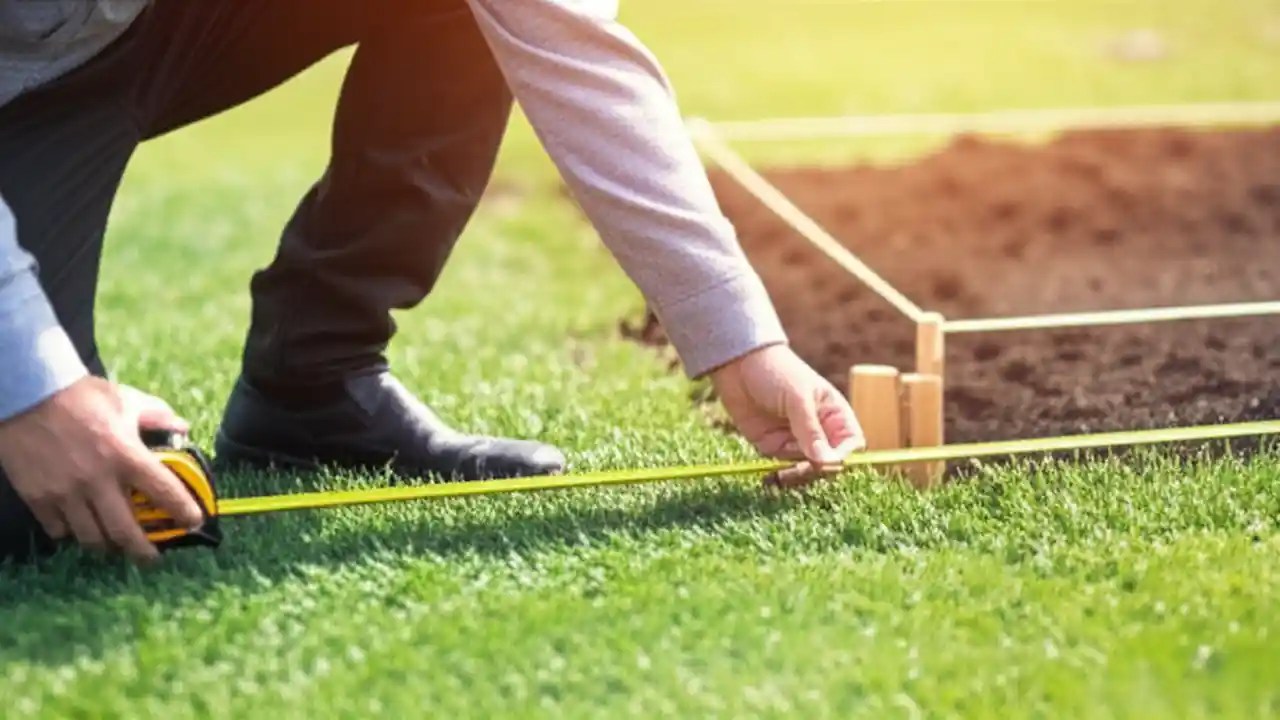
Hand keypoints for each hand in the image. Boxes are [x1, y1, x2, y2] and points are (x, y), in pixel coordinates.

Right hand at [0, 377, 202, 563]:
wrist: (25, 394)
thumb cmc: (80, 396)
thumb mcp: (126, 400)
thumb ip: (158, 416)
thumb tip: (182, 428)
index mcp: (126, 455)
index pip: (165, 493)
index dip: (184, 513)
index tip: (194, 523)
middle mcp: (98, 480)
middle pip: (125, 532)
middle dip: (143, 552)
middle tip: (151, 558)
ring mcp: (66, 493)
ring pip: (91, 537)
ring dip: (107, 546)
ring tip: (115, 544)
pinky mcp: (38, 497)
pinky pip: (59, 530)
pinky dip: (72, 533)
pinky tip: (79, 526)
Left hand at [710, 345, 864, 484]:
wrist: (737, 364)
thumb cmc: (776, 371)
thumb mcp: (797, 398)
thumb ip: (810, 430)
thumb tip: (826, 462)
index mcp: (834, 414)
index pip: (851, 444)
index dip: (843, 457)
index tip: (826, 462)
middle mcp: (819, 431)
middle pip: (830, 463)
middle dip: (817, 471)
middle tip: (799, 470)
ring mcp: (796, 440)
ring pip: (806, 470)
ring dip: (796, 476)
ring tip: (782, 477)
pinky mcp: (774, 447)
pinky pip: (782, 468)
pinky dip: (778, 473)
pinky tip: (770, 476)